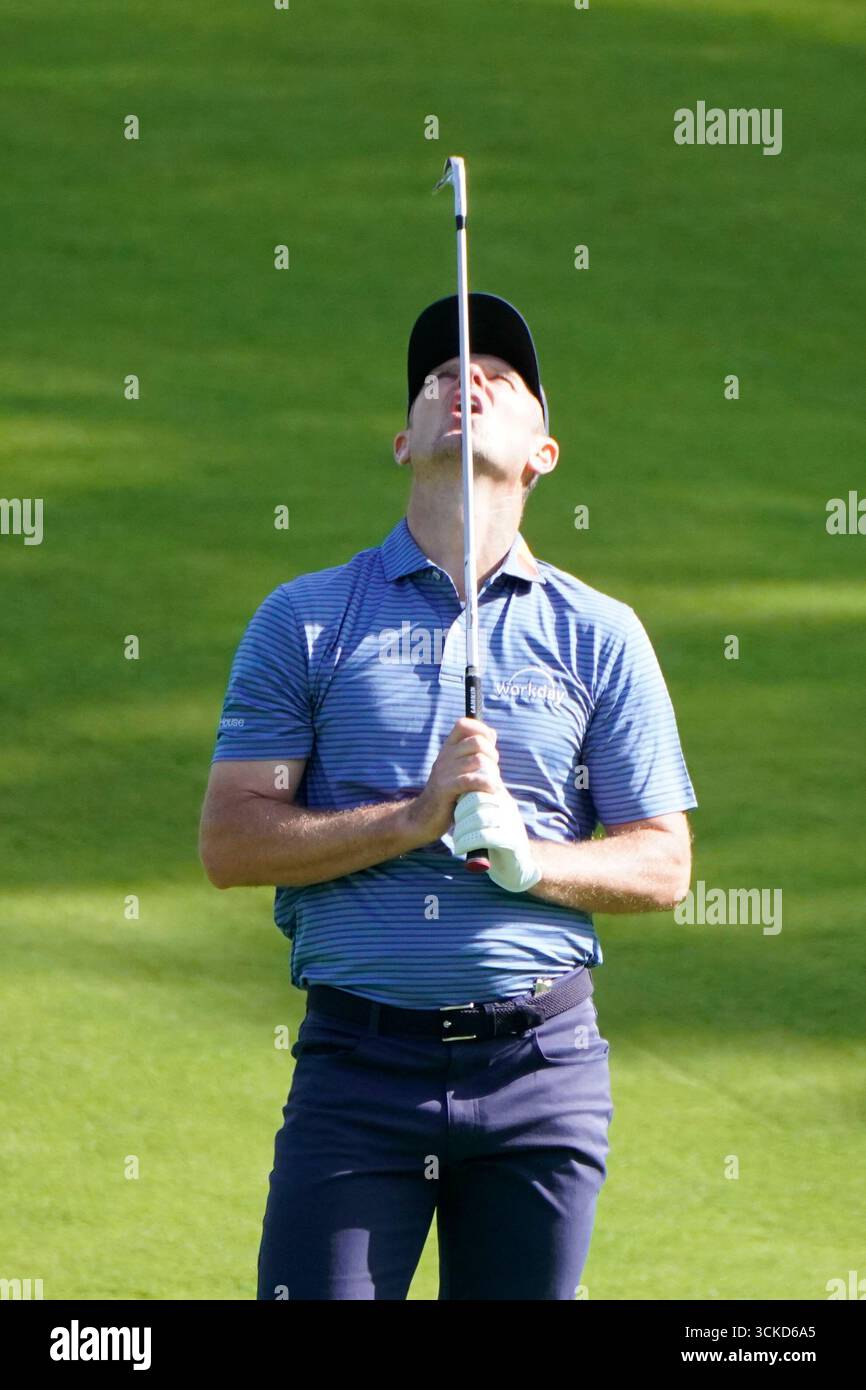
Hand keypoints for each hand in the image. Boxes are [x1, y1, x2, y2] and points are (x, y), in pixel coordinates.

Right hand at [403, 718, 500, 845]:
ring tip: (491, 783)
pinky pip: (471, 780)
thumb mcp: (458, 769)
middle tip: (492, 770)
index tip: (490, 745)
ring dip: (491, 772)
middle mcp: (445, 756)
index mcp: (447, 749)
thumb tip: (492, 734)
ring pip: (477, 760)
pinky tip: (491, 790)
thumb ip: (473, 752)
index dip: (482, 731)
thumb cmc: (447, 794)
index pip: (463, 724)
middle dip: (491, 754)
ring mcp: (444, 772)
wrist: (422, 818)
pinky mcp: (446, 789)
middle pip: (476, 742)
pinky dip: (486, 784)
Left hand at [451, 788, 541, 892]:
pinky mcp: (513, 841)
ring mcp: (512, 823)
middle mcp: (508, 806)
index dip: (461, 799)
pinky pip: (484, 837)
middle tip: (454, 829)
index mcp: (501, 797)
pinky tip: (460, 849)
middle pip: (476, 799)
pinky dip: (467, 843)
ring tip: (457, 841)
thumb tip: (456, 793)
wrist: (518, 868)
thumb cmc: (495, 844)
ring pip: (479, 818)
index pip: (477, 786)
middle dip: (459, 813)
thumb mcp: (486, 820)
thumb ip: (476, 806)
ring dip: (461, 831)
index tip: (455, 813)